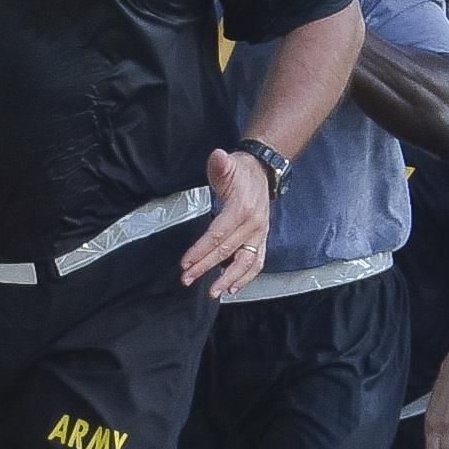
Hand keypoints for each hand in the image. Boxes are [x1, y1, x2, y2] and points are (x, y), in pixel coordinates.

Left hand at [181, 143, 275, 296]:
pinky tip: (232, 287)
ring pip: (245, 262)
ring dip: (228, 279)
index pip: (218, 235)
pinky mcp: (261, 240)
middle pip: (227, 251)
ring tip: (213, 291)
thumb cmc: (241, 171)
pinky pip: (257, 262)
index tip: (186, 262)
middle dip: (205, 267)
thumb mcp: (228, 164)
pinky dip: (246, 277)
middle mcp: (253, 224)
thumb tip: (218, 157)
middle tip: (188, 278)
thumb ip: (221, 164)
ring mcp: (259, 234)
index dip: (200, 250)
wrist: (262, 172)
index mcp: (241, 208)